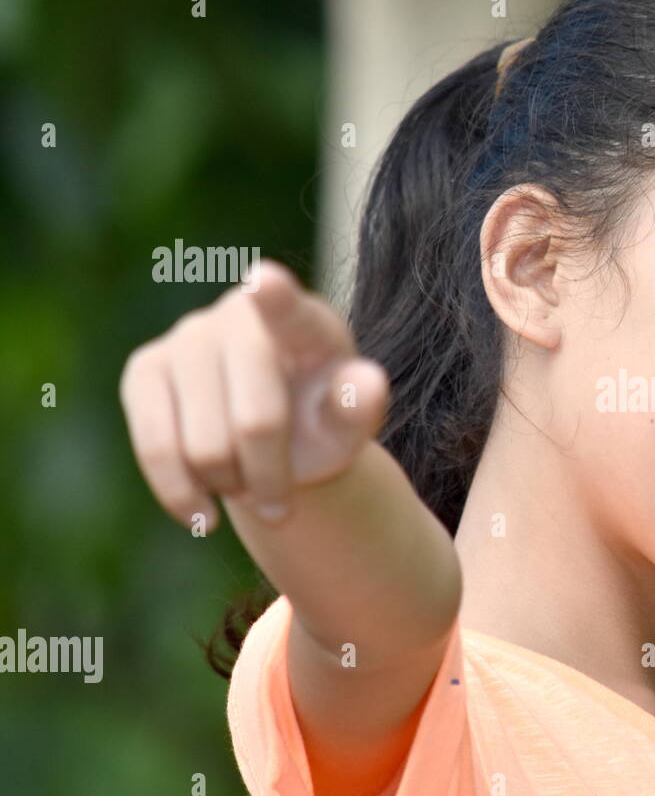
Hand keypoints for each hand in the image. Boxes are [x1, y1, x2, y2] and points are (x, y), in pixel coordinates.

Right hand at [119, 259, 389, 530]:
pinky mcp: (144, 369)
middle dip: (271, 477)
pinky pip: (155, 448)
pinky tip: (202, 514)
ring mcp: (187, 336)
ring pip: (203, 446)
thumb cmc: (319, 424)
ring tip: (247, 482)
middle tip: (281, 504)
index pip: (290, 311)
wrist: (271, 439)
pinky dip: (181, 494)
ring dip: (230, 485)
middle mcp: (240, 315)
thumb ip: (359, 408)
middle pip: (256, 421)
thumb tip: (369, 382)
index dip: (275, 298)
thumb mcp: (348, 427)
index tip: (265, 281)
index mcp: (306, 321)